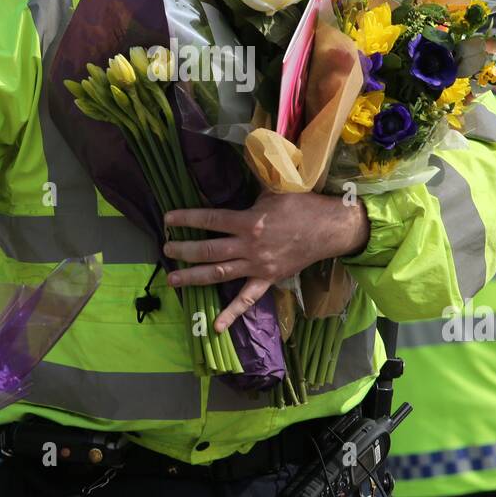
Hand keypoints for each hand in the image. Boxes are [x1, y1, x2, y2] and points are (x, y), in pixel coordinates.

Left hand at [162, 189, 368, 332]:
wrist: (329, 229)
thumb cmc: (302, 205)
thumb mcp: (275, 189)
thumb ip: (252, 186)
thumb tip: (237, 169)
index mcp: (249, 221)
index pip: (211, 219)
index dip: (187, 219)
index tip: (168, 219)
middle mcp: (249, 246)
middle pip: (209, 249)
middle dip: (184, 250)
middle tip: (166, 249)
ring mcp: (257, 266)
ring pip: (220, 273)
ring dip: (194, 277)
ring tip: (173, 280)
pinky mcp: (268, 279)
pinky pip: (247, 299)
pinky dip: (231, 314)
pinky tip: (216, 327)